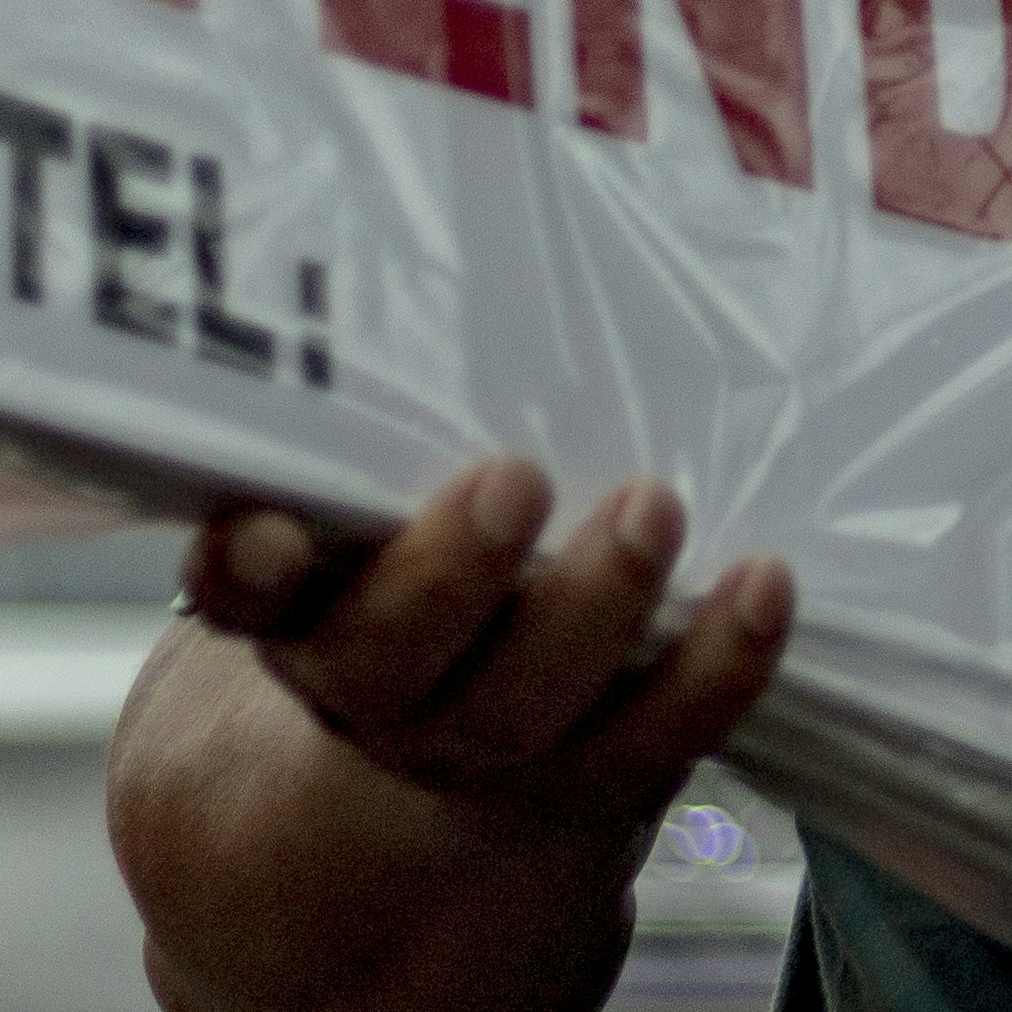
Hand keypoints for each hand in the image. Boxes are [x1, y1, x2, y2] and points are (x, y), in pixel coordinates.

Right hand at [182, 455, 791, 834]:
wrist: (481, 758)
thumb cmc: (448, 567)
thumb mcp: (393, 506)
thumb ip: (394, 426)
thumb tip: (453, 238)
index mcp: (301, 612)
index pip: (246, 595)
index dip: (250, 572)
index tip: (272, 529)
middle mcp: (375, 693)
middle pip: (390, 657)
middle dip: (451, 572)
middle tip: (513, 478)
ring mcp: (487, 745)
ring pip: (524, 705)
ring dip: (595, 606)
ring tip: (653, 508)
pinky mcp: (603, 774)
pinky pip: (662, 733)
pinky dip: (719, 664)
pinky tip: (765, 586)